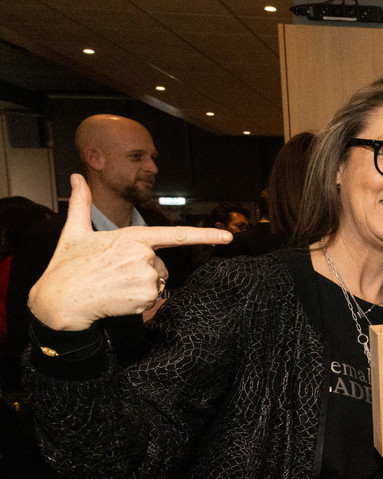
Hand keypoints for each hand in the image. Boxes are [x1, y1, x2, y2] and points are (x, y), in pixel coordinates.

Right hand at [29, 174, 231, 330]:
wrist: (59, 302)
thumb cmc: (66, 266)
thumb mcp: (74, 232)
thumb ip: (80, 203)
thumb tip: (74, 176)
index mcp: (131, 238)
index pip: (175, 235)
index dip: (205, 236)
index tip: (228, 236)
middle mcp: (143, 256)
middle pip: (160, 264)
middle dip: (143, 269)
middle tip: (113, 273)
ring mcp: (145, 278)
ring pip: (157, 281)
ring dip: (140, 285)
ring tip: (113, 285)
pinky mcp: (145, 298)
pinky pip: (152, 298)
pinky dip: (138, 300)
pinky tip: (116, 297)